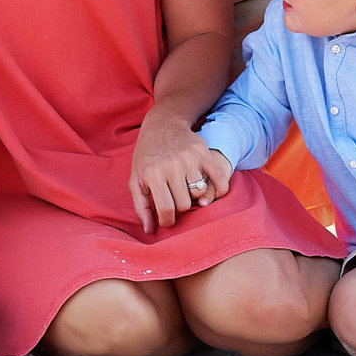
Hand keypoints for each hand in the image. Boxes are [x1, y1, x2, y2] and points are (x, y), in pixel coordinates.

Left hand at [129, 114, 232, 233]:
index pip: (166, 210)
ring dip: (194, 196)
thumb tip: (150, 231)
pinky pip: (219, 179)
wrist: (162, 124)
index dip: (168, 221)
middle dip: (180, 208)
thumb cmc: (146, 156)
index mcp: (152, 174)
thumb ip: (141, 206)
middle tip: (175, 199)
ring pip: (200, 194)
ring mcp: (189, 158)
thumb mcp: (136, 179)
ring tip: (186, 189)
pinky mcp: (203, 152)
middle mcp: (171, 165)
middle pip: (185, 205)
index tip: (167, 219)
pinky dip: (219, 190)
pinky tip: (211, 191)